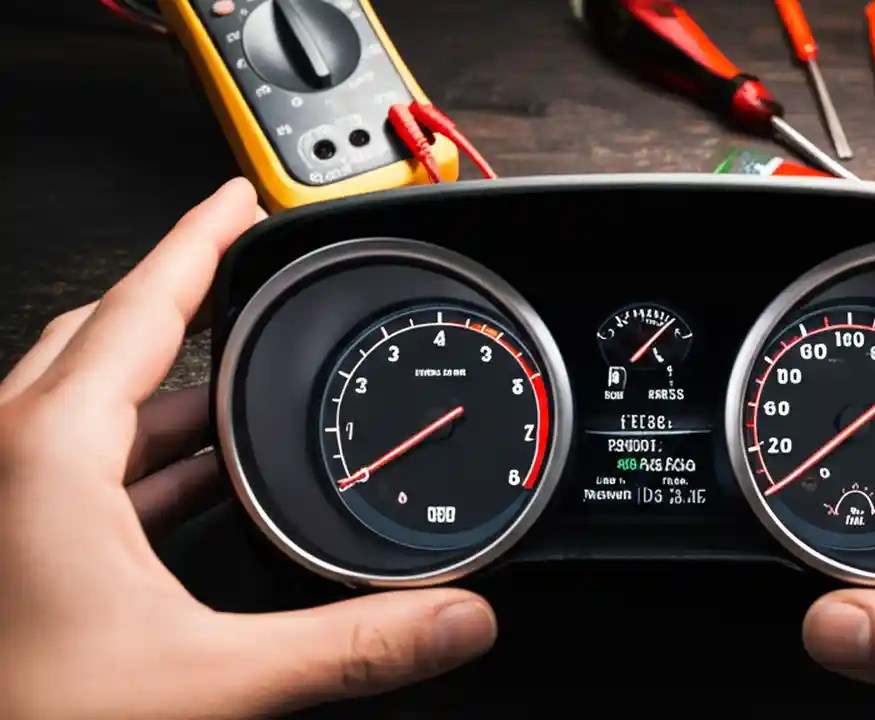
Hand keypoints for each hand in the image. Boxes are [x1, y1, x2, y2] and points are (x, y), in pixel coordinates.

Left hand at [0, 179, 495, 718]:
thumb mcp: (206, 679)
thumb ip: (345, 645)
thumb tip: (450, 619)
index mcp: (44, 454)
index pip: (142, 305)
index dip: (200, 241)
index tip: (239, 199)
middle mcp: (8, 461)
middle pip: (106, 336)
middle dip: (184, 298)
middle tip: (245, 272)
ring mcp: (4, 504)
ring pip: (91, 407)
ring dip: (170, 392)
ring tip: (247, 387)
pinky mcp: (11, 549)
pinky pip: (82, 468)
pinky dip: (144, 457)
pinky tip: (197, 484)